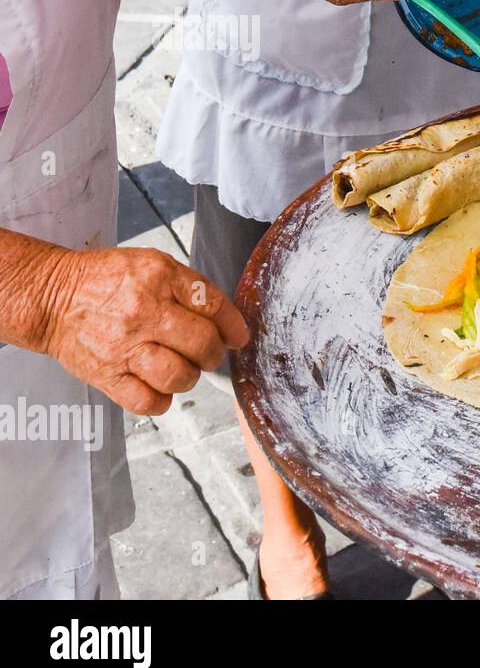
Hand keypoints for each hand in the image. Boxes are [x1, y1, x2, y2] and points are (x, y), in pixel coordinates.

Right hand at [41, 248, 250, 415]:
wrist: (52, 296)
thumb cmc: (106, 281)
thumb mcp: (153, 265)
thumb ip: (191, 289)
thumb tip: (227, 322)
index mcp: (159, 278)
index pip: (213, 305)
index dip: (234, 326)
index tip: (238, 337)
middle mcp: (143, 312)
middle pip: (202, 343)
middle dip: (214, 354)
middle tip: (207, 354)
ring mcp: (124, 346)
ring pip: (179, 376)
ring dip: (189, 377)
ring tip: (182, 368)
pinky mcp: (106, 375)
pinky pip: (147, 401)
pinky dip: (161, 399)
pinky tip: (158, 385)